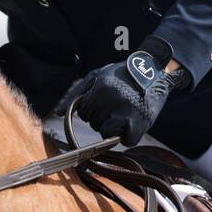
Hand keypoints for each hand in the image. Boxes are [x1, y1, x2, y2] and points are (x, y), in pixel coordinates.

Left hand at [67, 43, 189, 145]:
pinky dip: (129, 136)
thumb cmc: (122, 74)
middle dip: (102, 117)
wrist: (154, 71)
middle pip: (94, 123)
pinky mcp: (139, 124)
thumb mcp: (97, 76)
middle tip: (117, 105)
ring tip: (125, 112)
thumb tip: (57, 113)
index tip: (105, 102)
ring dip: (113, 126)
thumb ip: (76, 94)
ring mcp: (125, 112)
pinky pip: (126, 141)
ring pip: (106, 133)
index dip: (93, 109)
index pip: (84, 112)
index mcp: (101, 88)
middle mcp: (111, 100)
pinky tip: (133, 122)